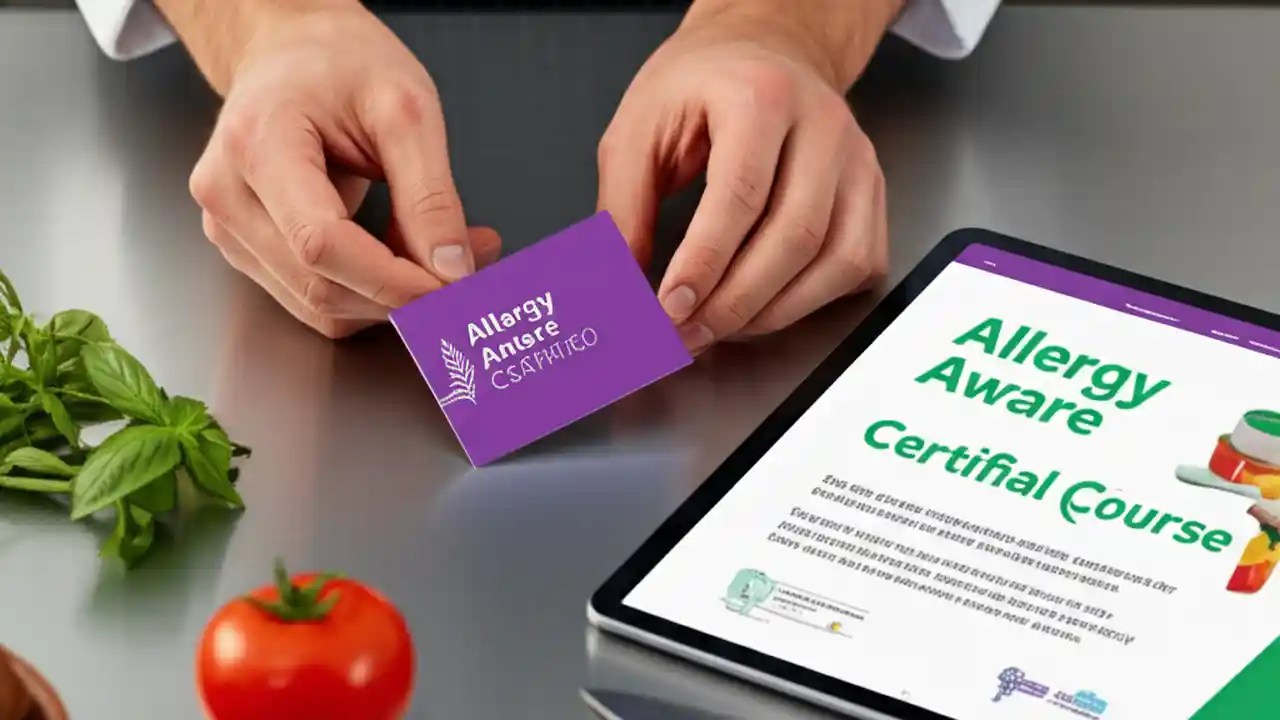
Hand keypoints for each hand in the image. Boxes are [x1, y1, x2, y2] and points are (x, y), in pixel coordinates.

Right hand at [174, 0, 497, 337]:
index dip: (392, 281)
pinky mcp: (248, 250)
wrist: (290, 51)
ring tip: (442, 252)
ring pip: (319, 306)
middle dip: (404, 293)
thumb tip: (451, 270)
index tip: (453, 287)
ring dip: (390, 297)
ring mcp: (231, 230)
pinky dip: (369, 292)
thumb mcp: (405, 108)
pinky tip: (404, 256)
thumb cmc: (337, 62)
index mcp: (257, 146)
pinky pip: (314, 297)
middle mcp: (229, 196)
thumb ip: (430, 194)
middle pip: (320, 287)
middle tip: (471, 264)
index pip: (321, 244)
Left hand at [597, 0, 901, 352]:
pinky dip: (812, 302)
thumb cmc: (700, 86)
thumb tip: (619, 287)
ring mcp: (858, 161)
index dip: (705, 262)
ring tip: (717, 327)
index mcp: (761, 97)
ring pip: (836, 260)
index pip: (740, 194)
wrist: (762, 52)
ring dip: (773, 312)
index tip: (670, 307)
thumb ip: (623, 208)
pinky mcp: (872, 193)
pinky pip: (857, 265)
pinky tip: (764, 306)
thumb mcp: (638, 129)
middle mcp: (824, 126)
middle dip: (734, 303)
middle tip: (685, 333)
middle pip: (794, 236)